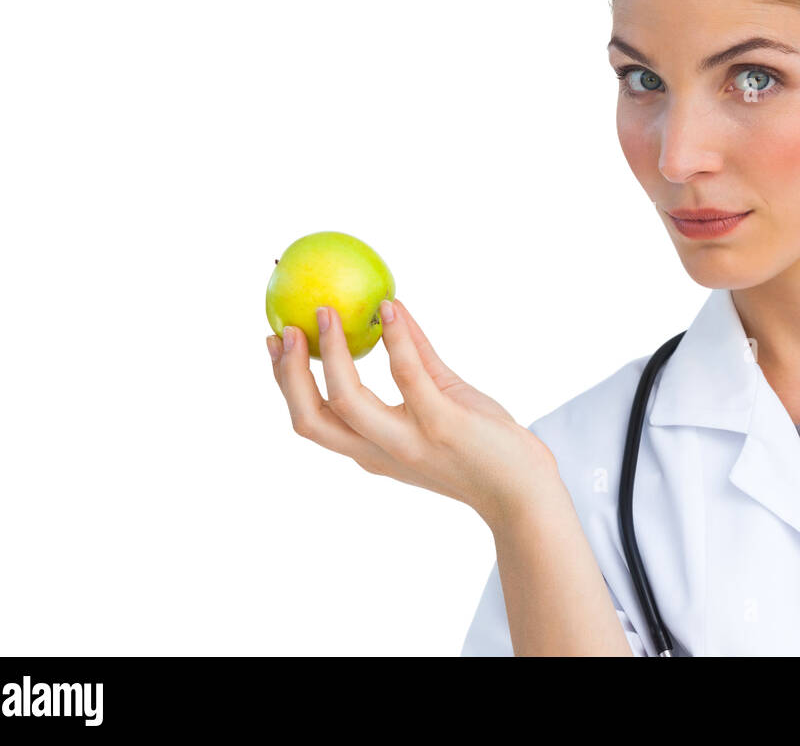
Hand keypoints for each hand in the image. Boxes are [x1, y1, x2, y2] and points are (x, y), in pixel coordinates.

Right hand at [267, 297, 559, 524]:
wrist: (524, 492)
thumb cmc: (483, 447)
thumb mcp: (440, 399)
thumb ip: (416, 357)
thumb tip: (391, 308)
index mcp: (372, 449)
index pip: (312, 419)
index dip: (285, 381)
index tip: (274, 341)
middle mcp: (381, 450)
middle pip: (311, 419)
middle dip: (289, 374)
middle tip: (287, 328)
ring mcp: (409, 440)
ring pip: (348, 401)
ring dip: (333, 352)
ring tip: (328, 312)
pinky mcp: (442, 425)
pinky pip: (410, 377)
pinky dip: (397, 340)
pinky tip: (391, 310)